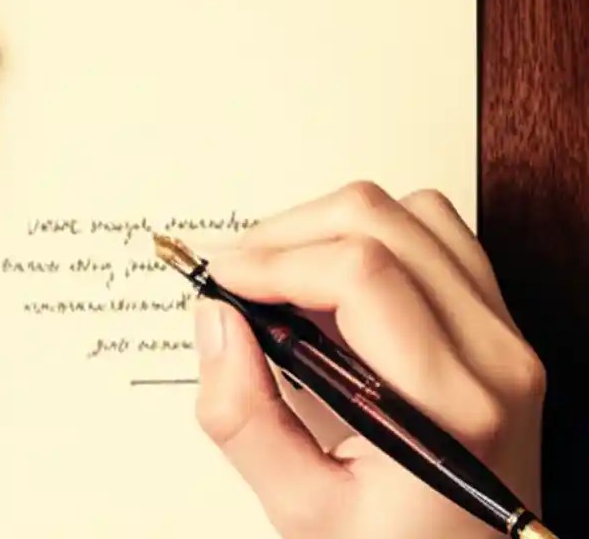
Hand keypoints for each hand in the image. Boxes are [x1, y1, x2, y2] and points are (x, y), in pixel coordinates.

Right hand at [194, 182, 544, 537]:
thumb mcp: (302, 510)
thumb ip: (244, 418)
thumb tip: (215, 320)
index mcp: (450, 406)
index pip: (360, 274)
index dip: (273, 259)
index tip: (220, 278)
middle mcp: (494, 357)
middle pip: (384, 221)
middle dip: (289, 232)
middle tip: (237, 273)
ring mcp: (506, 337)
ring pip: (415, 213)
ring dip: (332, 225)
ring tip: (282, 274)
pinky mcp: (501, 329)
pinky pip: (440, 238)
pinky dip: (376, 235)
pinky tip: (333, 281)